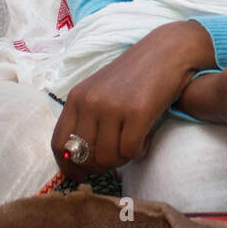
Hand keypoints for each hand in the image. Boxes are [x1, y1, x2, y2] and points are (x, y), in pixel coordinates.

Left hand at [50, 20, 214, 181]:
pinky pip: (131, 151)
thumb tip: (79, 161)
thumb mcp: (101, 92)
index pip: (59, 144)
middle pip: (85, 157)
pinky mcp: (137, 111)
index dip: (69, 167)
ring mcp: (113, 106)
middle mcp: (90, 101)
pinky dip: (141, 150)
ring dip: (123, 158)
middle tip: (119, 156)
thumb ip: (87, 119)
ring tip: (135, 142)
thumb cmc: (135, 75)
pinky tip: (147, 137)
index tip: (82, 176)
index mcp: (76, 97)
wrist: (167, 51)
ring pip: (108, 158)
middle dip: (102, 166)